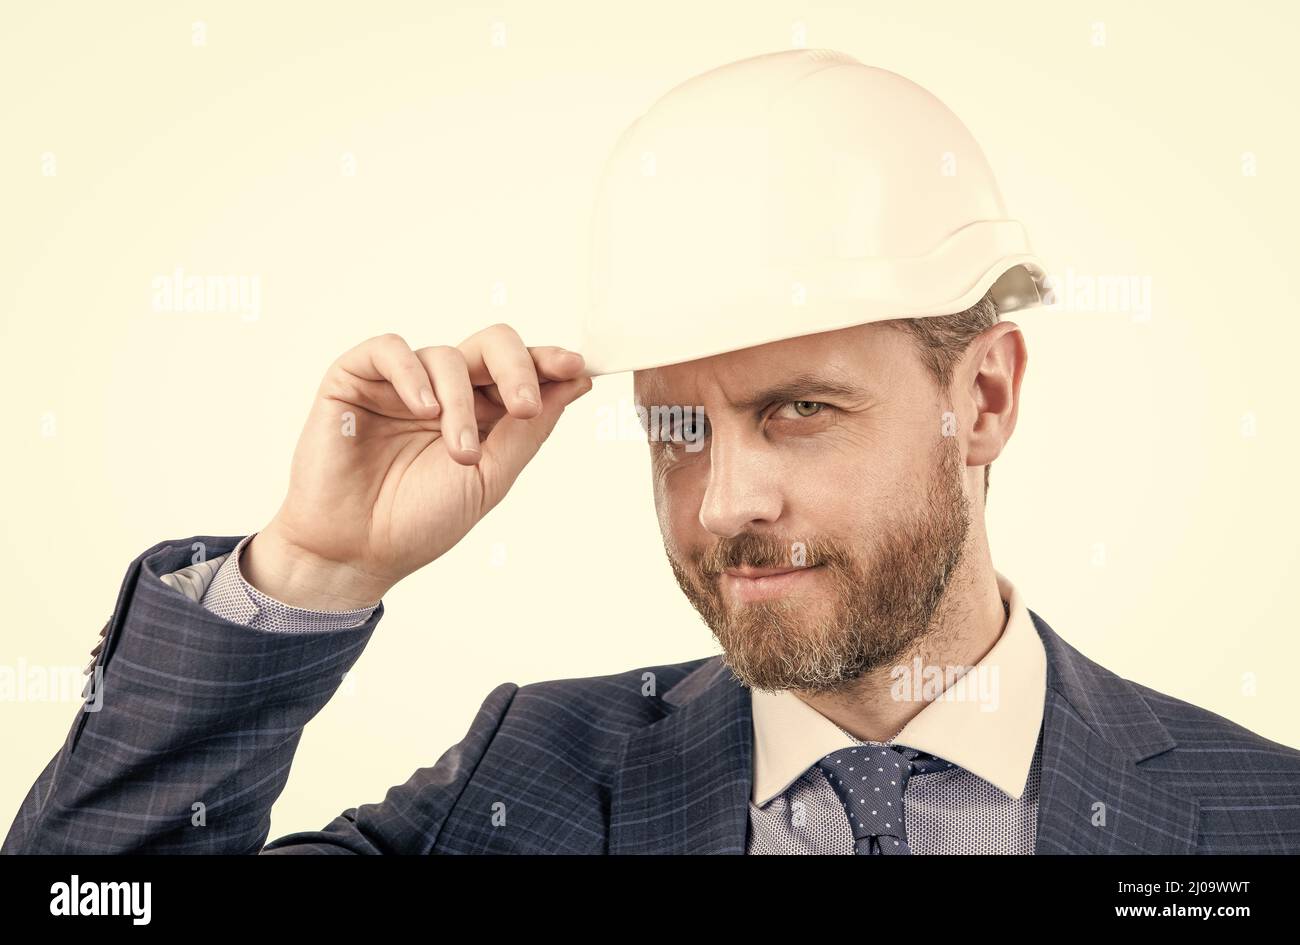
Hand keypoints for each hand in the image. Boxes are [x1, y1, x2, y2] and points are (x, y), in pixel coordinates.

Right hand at [241, 325, 591, 609]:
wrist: (356, 551)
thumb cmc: (419, 521)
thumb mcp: (490, 477)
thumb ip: (529, 429)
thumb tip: (576, 383)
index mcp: (481, 412)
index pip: (519, 370)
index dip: (548, 362)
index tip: (575, 367)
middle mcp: (444, 391)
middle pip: (490, 345)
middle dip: (516, 368)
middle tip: (524, 403)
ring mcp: (400, 384)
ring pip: (445, 356)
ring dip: (460, 404)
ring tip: (459, 452)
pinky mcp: (355, 379)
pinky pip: (388, 349)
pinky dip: (410, 372)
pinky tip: (422, 408)